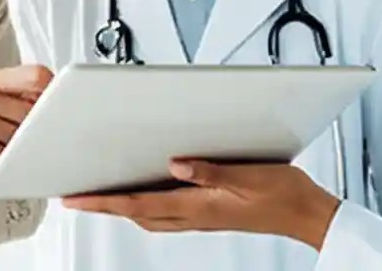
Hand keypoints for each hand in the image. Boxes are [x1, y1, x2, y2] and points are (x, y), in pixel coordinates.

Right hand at [0, 64, 52, 198]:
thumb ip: (12, 99)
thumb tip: (53, 102)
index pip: (36, 75)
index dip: (53, 91)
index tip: (59, 105)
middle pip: (35, 109)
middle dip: (36, 128)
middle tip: (19, 138)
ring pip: (24, 134)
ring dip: (19, 148)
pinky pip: (10, 155)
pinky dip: (7, 163)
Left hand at [61, 160, 341, 250]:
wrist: (307, 215)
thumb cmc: (284, 195)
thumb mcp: (250, 176)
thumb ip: (212, 171)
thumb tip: (176, 164)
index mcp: (199, 205)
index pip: (138, 203)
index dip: (103, 201)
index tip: (75, 198)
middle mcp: (194, 214)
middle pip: (134, 212)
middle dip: (102, 205)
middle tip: (74, 196)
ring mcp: (200, 216)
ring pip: (148, 214)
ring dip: (120, 206)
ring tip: (99, 194)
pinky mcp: (208, 213)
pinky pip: (164, 212)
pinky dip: (144, 204)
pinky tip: (144, 193)